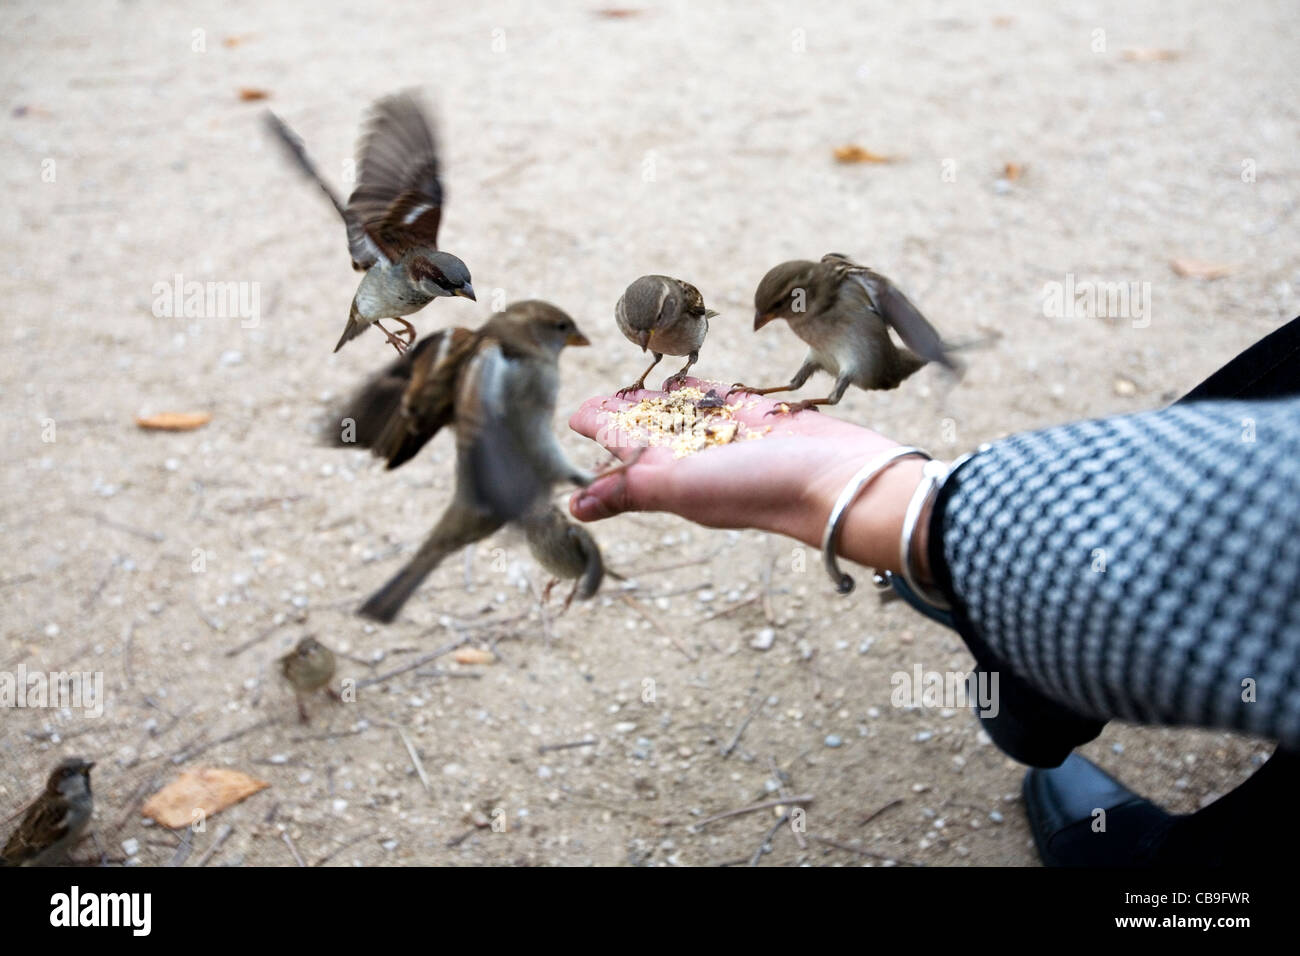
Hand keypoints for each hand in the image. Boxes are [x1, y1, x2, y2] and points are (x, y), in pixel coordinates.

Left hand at [567, 379, 927, 573]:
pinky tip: (688, 382)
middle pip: (649, 429)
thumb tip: (574, 508)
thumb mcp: (682, 487)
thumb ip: (629, 490)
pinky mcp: (761, 416)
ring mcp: (730, 435)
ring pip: (684, 413)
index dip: (598, 428)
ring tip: (634, 388)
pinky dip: (702, 391)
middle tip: (599, 398)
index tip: (573, 413)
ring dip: (658, 401)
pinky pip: (723, 400)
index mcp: (669, 474)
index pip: (621, 447)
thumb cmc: (760, 486)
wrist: (841, 478)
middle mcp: (696, 457)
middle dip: (624, 413)